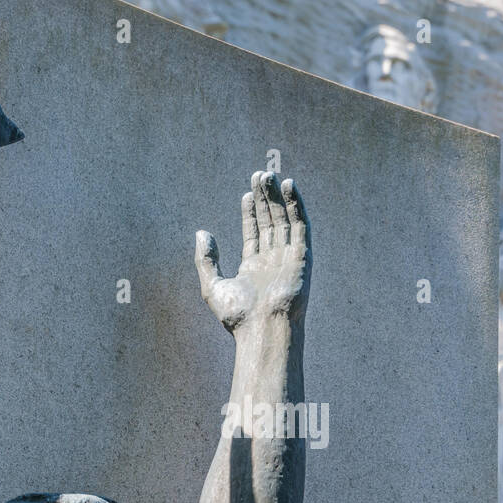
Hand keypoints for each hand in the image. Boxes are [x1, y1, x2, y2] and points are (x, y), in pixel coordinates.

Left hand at [194, 171, 310, 331]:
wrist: (262, 328)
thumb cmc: (238, 315)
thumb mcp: (212, 286)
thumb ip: (206, 259)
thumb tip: (201, 233)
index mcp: (254, 268)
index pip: (254, 233)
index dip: (251, 212)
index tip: (246, 194)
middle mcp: (273, 261)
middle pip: (269, 222)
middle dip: (264, 198)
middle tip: (259, 175)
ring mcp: (288, 258)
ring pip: (284, 220)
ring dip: (278, 197)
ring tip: (270, 175)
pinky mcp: (302, 256)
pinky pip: (301, 225)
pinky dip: (296, 205)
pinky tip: (289, 186)